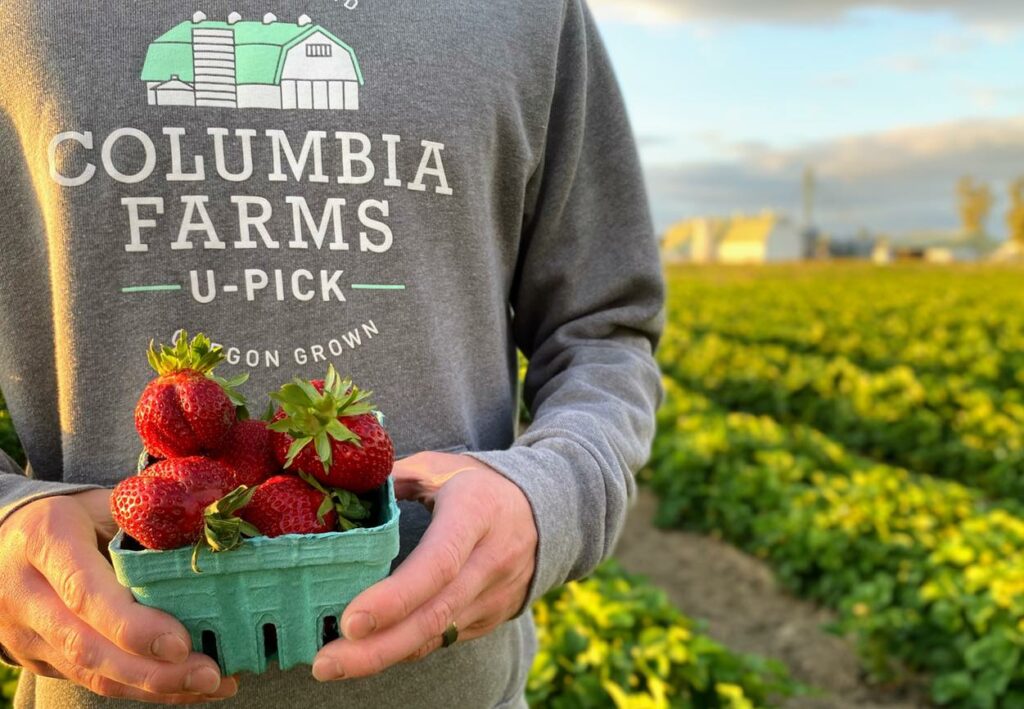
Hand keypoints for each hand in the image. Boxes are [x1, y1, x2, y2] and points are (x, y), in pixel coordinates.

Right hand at [0, 489, 237, 702]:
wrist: (8, 538)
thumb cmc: (73, 515)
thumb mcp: (103, 503)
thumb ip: (146, 523)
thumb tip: (213, 539)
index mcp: (45, 540)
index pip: (85, 592)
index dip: (132, 626)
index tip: (180, 645)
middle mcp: (26, 591)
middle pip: (87, 646)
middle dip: (153, 670)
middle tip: (210, 674)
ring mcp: (24, 632)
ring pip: (90, 673)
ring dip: (154, 686)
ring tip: (212, 683)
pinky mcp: (36, 657)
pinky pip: (90, 680)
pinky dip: (141, 687)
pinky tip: (186, 685)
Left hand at [312, 452, 537, 680]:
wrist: (548, 508)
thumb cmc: (478, 485)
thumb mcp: (440, 468)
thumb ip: (391, 478)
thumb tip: (337, 491)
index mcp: (475, 513)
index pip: (438, 564)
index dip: (395, 598)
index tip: (350, 622)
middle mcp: (491, 560)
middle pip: (434, 615)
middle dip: (377, 647)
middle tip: (325, 663)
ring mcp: (495, 595)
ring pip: (438, 636)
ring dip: (384, 656)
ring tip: (332, 665)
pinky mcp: (492, 617)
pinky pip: (444, 639)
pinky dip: (405, 649)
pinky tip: (367, 654)